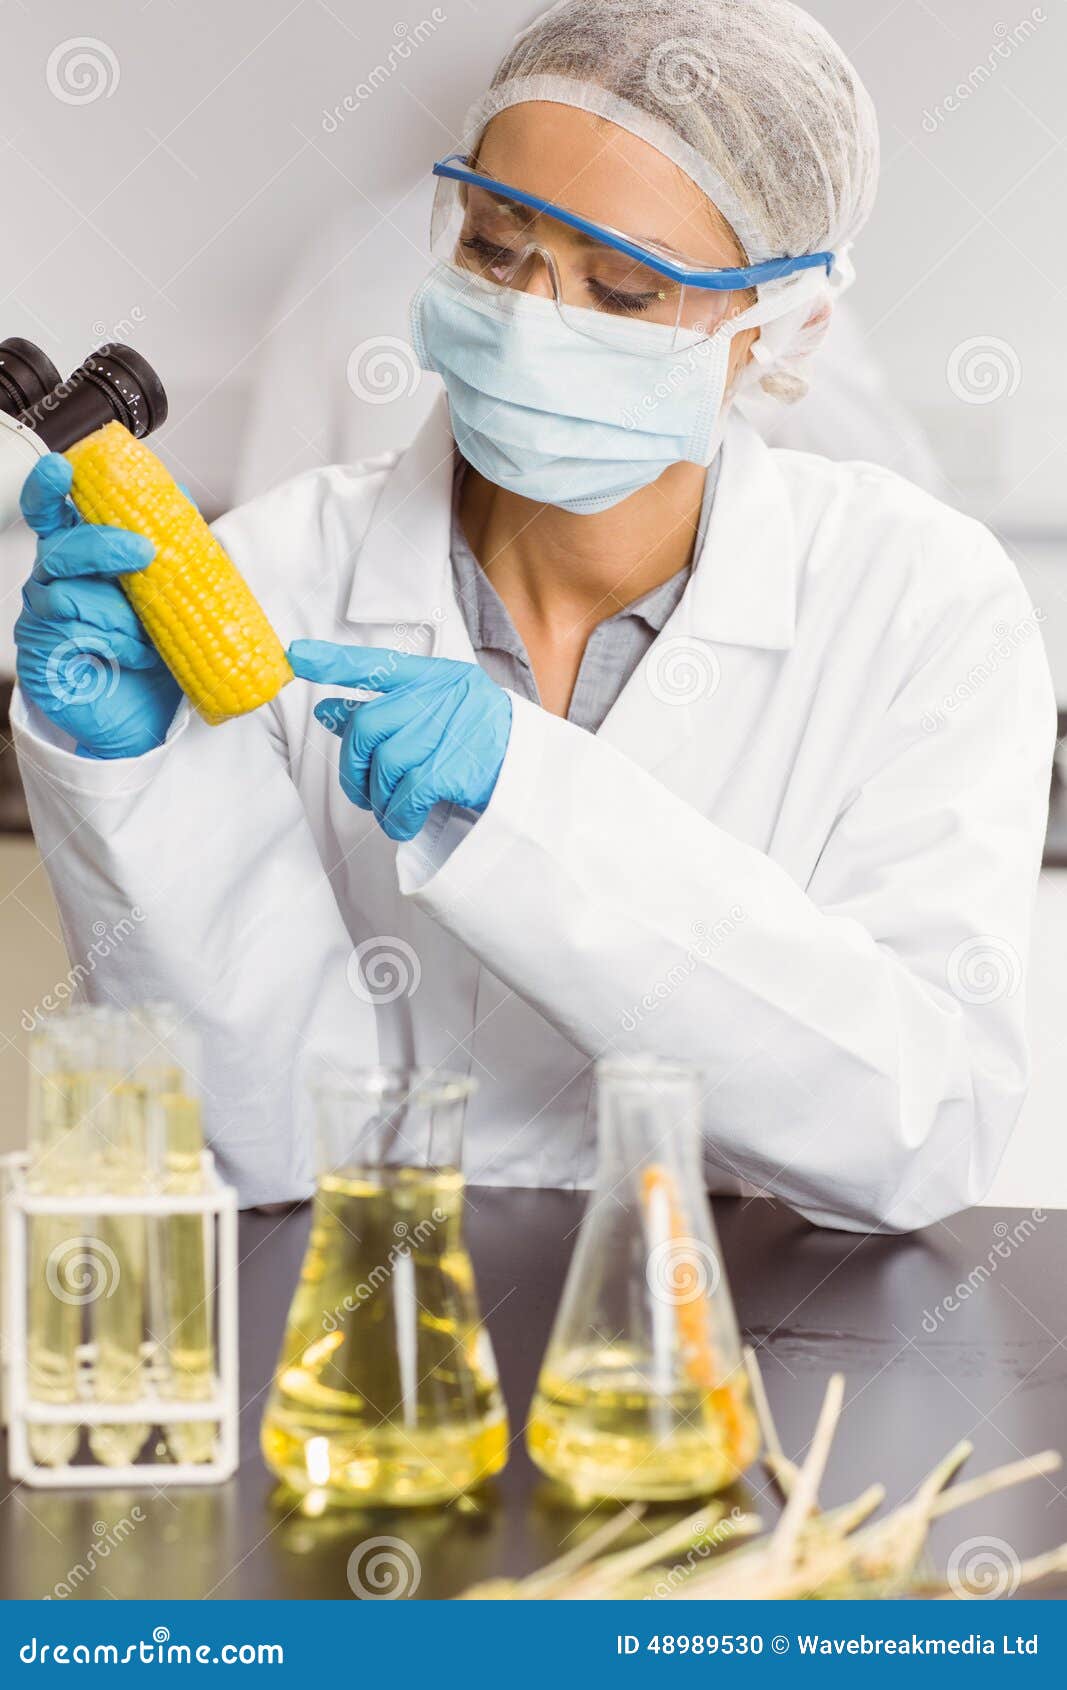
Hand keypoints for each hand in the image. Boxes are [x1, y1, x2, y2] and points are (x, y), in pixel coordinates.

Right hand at [14, 454, 181, 759]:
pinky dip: (113, 642)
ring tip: (147, 636)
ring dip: (119, 613)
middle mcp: (54, 582)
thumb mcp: (171, 600)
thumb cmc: (149, 658)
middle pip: (58, 546)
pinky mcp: (39, 655)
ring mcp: (41, 618)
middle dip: (100, 546)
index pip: (55, 512)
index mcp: (80, 559)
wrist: (142, 722)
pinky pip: (73, 634)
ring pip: (70, 593)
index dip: (51, 488)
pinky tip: (132, 656)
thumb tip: (184, 503)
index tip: (63, 468)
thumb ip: (172, 555)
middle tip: (142, 553)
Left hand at [289, 639, 511, 841]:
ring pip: (383, 764)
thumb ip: (388, 712)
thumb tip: (329, 712)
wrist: (539, 777)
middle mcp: (442, 695)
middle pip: (366, 726)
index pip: (377, 664)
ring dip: (378, 798)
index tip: (295, 655)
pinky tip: (403, 824)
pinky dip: (397, 816)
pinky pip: (405, 795)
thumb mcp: (441, 717)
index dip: (333, 662)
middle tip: (362, 792)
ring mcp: (450, 729)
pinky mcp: (455, 767)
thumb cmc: (484, 748)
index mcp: (436, 677)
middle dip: (353, 767)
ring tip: (390, 811)